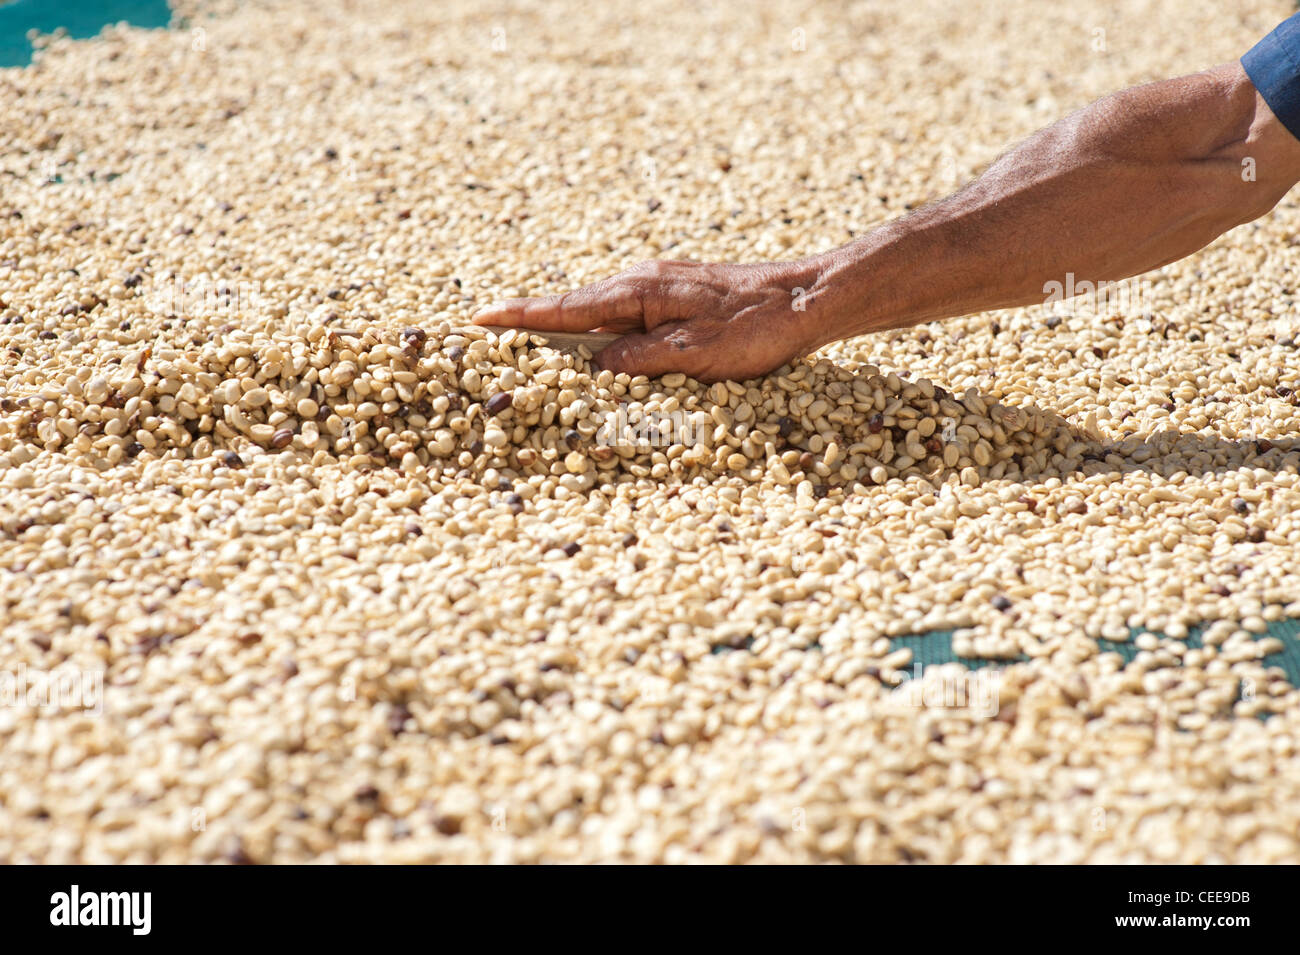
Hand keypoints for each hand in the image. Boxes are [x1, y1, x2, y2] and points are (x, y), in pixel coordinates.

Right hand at [473, 259, 830, 382]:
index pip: (566, 308)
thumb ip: (642, 360)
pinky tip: (596, 346)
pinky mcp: (679, 296)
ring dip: (565, 327)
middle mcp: (643, 282)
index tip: (477, 319)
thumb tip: (596, 370)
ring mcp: (661, 286)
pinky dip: (600, 330)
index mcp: (639, 292)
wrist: (808, 298)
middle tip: (488, 334)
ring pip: (599, 311)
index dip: (521, 317)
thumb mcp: (697, 354)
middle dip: (531, 322)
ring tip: (529, 344)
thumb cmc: (758, 328)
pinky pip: (624, 315)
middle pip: (574, 307)